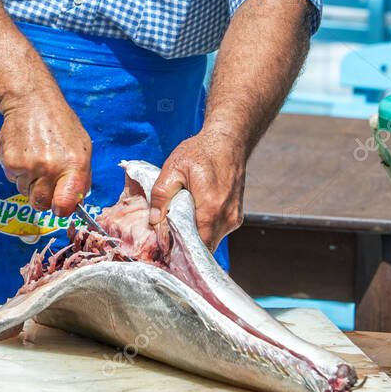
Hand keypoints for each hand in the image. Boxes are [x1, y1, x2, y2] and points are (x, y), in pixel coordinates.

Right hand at [0, 86, 91, 216]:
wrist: (32, 102)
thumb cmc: (61, 124)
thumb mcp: (82, 146)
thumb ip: (81, 176)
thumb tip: (75, 203)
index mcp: (74, 164)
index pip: (65, 204)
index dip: (62, 209)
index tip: (60, 206)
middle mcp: (50, 167)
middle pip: (41, 204)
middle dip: (43, 198)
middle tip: (45, 181)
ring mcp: (28, 165)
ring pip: (25, 192)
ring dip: (29, 181)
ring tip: (35, 157)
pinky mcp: (9, 162)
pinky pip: (13, 179)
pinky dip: (18, 171)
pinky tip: (24, 152)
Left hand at [149, 127, 245, 249]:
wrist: (228, 140)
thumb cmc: (200, 151)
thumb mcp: (173, 168)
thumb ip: (161, 195)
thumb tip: (154, 221)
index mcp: (210, 209)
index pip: (195, 246)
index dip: (178, 251)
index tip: (164, 248)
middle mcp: (226, 217)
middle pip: (204, 247)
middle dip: (186, 246)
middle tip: (168, 239)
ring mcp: (234, 218)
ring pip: (212, 240)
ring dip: (196, 237)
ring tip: (179, 226)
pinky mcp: (236, 215)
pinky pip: (218, 231)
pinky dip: (205, 229)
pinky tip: (193, 216)